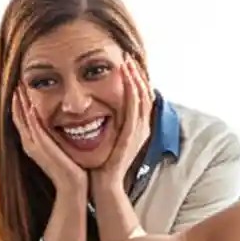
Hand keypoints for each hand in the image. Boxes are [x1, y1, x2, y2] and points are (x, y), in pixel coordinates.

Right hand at [12, 89, 86, 193]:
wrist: (73, 186)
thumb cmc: (71, 168)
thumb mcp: (60, 146)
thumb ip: (56, 135)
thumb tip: (62, 121)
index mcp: (33, 143)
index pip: (21, 119)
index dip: (19, 103)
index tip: (20, 88)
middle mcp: (30, 144)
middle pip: (18, 117)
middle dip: (16, 100)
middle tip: (16, 83)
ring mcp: (35, 147)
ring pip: (23, 122)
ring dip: (20, 105)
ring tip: (19, 89)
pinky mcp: (43, 150)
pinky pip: (34, 131)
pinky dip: (31, 119)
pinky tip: (30, 106)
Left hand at [94, 57, 151, 184]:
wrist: (102, 183)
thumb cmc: (100, 161)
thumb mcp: (106, 135)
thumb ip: (107, 120)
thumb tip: (95, 103)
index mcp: (136, 127)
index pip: (141, 97)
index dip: (135, 79)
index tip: (125, 63)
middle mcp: (142, 128)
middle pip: (145, 93)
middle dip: (137, 74)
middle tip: (127, 57)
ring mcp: (139, 132)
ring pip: (142, 98)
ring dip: (135, 78)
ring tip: (127, 62)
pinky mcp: (132, 136)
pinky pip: (135, 109)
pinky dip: (132, 92)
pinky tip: (127, 79)